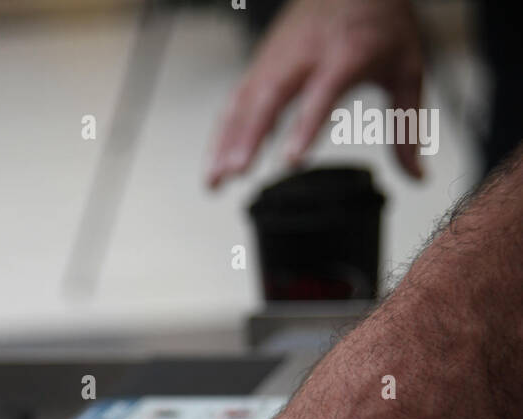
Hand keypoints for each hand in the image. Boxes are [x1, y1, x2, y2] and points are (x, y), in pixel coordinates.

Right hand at [208, 0, 423, 185]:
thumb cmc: (380, 22)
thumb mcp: (407, 70)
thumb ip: (407, 127)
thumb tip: (418, 177)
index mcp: (345, 54)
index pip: (321, 94)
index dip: (305, 127)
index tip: (291, 161)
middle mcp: (305, 53)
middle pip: (272, 95)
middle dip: (251, 135)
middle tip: (238, 173)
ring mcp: (278, 56)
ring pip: (246, 98)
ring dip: (227, 140)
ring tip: (215, 182)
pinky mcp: (262, 61)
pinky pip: (237, 98)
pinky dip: (222, 132)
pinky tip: (214, 165)